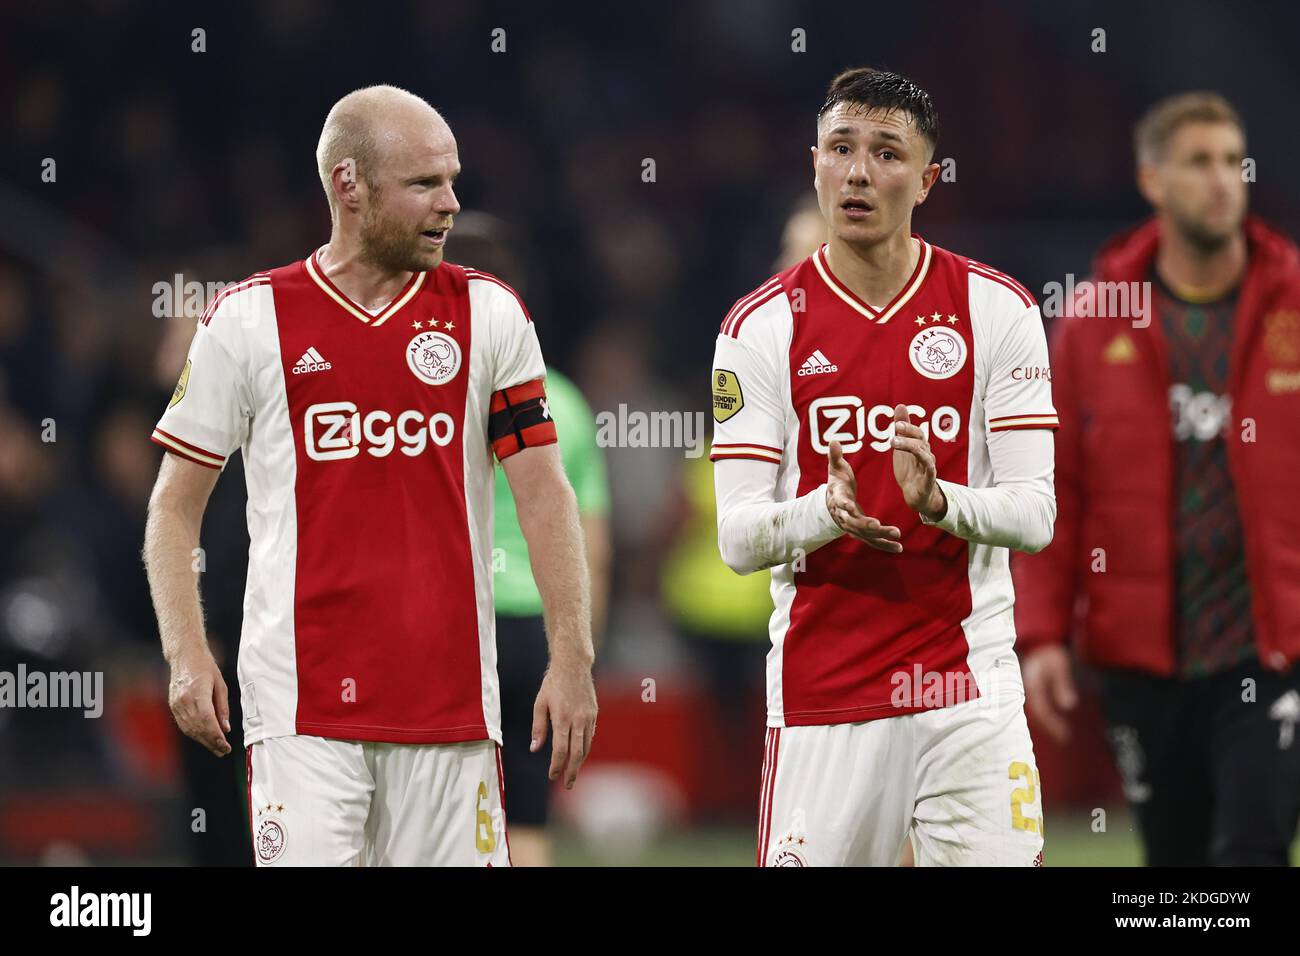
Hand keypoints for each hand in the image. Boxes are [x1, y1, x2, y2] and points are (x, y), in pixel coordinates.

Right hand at [168, 648, 231, 756]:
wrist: (184, 655)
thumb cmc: (204, 666)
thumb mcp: (220, 684)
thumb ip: (223, 707)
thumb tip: (226, 727)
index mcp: (197, 693)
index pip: (207, 722)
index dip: (216, 737)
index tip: (225, 746)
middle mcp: (184, 701)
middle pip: (198, 729)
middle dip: (211, 743)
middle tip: (223, 751)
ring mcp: (176, 704)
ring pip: (189, 729)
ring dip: (203, 741)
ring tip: (215, 747)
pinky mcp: (172, 705)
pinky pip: (183, 724)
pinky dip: (193, 733)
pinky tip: (202, 738)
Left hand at [531, 660, 597, 788]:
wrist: (573, 665)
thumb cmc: (553, 684)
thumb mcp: (540, 704)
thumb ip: (538, 728)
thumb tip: (535, 749)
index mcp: (562, 718)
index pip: (561, 750)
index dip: (557, 766)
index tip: (552, 776)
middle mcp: (578, 720)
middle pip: (576, 753)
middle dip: (571, 771)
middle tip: (567, 784)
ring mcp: (588, 717)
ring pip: (586, 746)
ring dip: (579, 762)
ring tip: (573, 773)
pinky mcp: (594, 714)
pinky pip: (590, 736)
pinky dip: (585, 748)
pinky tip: (579, 754)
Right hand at [825, 440, 902, 552]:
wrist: (831, 504)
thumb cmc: (837, 484)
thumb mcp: (835, 469)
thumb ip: (835, 457)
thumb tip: (833, 441)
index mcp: (838, 499)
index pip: (840, 503)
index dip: (844, 506)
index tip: (851, 507)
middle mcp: (844, 516)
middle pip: (855, 523)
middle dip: (868, 525)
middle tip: (882, 526)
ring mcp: (852, 527)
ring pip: (865, 534)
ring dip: (880, 537)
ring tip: (897, 536)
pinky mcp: (861, 533)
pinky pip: (873, 541)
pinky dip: (885, 545)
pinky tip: (899, 548)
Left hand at [890, 404, 945, 519]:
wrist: (916, 494)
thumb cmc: (910, 469)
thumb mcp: (902, 447)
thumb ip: (902, 428)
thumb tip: (901, 405)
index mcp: (919, 446)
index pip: (916, 433)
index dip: (907, 426)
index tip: (896, 423)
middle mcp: (926, 454)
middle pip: (920, 440)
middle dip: (909, 432)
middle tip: (896, 427)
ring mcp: (928, 466)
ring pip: (923, 453)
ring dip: (909, 446)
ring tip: (893, 442)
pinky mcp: (929, 479)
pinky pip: (930, 470)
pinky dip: (927, 464)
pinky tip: (921, 459)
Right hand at [1022, 645, 1077, 743]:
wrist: (1033, 641)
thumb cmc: (1046, 652)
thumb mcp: (1057, 664)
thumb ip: (1062, 684)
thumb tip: (1069, 705)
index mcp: (1029, 684)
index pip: (1040, 709)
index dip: (1051, 723)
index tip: (1065, 734)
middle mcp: (1022, 689)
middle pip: (1034, 714)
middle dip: (1049, 726)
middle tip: (1064, 737)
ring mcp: (1021, 690)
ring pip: (1032, 711)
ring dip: (1046, 723)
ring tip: (1060, 732)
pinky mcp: (1024, 690)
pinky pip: (1032, 706)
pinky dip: (1042, 716)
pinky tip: (1050, 721)